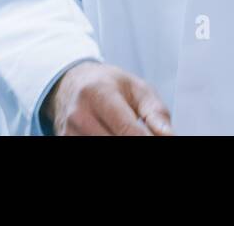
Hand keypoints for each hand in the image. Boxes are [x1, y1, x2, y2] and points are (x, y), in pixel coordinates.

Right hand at [42, 62, 172, 135]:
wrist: (73, 83)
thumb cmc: (109, 84)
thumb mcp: (138, 89)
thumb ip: (156, 113)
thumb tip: (168, 137)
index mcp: (98, 93)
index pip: (128, 130)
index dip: (147, 140)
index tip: (158, 139)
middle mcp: (79, 115)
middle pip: (115, 143)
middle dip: (137, 142)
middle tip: (147, 135)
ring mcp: (68, 132)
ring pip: (102, 148)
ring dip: (122, 144)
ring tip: (129, 131)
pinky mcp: (64, 141)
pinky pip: (89, 150)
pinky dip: (107, 144)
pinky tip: (114, 134)